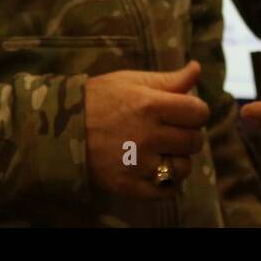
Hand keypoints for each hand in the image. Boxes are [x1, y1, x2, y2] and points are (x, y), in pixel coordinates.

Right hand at [84, 61, 209, 198]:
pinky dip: (167, 183)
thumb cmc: (100, 98)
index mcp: (150, 105)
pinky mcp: (128, 185)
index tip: (185, 112)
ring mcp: (137, 163)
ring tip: (163, 151)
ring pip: (183, 168)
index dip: (196, 112)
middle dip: (188, 134)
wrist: (61, 128)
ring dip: (179, 160)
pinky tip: (157, 169)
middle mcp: (147, 135)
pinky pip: (165, 191)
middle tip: (172, 131)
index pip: (199, 112)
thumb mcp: (132, 81)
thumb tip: (197, 69)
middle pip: (194, 141)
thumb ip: (168, 80)